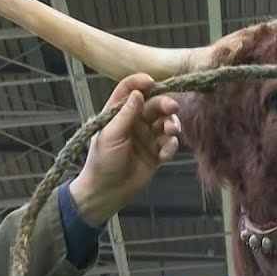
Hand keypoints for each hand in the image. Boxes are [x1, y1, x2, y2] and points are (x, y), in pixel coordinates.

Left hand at [70, 73, 180, 225]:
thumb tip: (138, 92)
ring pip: (165, 123)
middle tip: (173, 108)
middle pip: (153, 105)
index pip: (129, 90)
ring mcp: (146, 137)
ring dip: (171, 125)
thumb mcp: (111, 135)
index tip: (152, 82)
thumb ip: (126, 114)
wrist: (107, 193)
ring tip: (172, 132)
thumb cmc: (102, 162)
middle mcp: (134, 122)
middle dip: (165, 105)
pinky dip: (170, 147)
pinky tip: (164, 155)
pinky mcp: (156, 153)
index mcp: (118, 114)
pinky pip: (168, 144)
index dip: (140, 83)